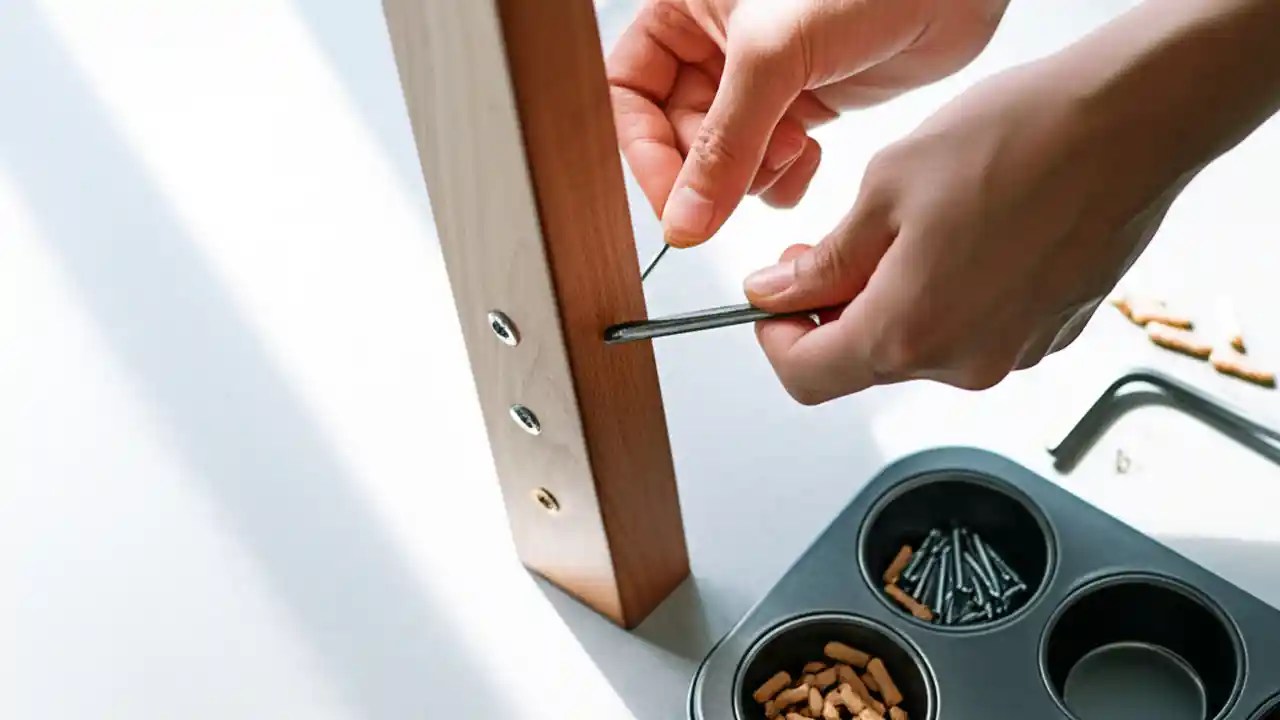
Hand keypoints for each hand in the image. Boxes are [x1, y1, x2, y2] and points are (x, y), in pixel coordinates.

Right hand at [606, 0, 1009, 246]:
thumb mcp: (773, 56)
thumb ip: (723, 144)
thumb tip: (685, 219)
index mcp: (686, 9)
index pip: (629, 93)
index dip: (643, 151)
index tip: (672, 203)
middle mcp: (716, 44)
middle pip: (675, 133)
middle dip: (710, 168)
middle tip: (741, 183)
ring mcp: (761, 78)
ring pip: (724, 157)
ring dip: (750, 174)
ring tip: (790, 149)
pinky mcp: (803, 103)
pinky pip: (769, 164)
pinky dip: (784, 177)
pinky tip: (809, 158)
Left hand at [743, 62, 1184, 403]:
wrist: (1128, 123)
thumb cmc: (1019, 141)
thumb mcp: (885, 191)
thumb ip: (822, 261)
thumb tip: (778, 292)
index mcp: (908, 333)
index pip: (805, 377)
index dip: (774, 337)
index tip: (772, 301)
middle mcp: (962, 362)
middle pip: (862, 364)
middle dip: (832, 314)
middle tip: (830, 250)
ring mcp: (1010, 354)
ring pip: (917, 347)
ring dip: (892, 303)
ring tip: (910, 230)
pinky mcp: (1045, 335)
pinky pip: (970, 333)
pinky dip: (946, 298)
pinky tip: (962, 238)